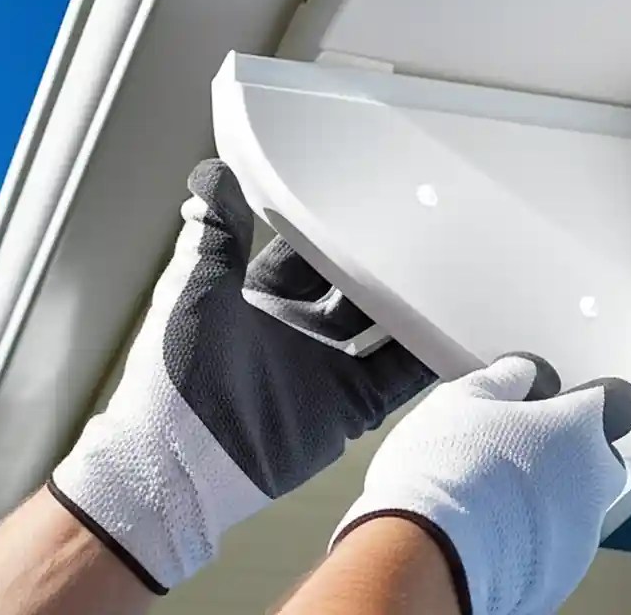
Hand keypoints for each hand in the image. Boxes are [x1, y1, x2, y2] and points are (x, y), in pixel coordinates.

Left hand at [49, 159, 434, 592]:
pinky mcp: (349, 408)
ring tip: (456, 272)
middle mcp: (298, 330)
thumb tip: (213, 169)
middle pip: (355, 285)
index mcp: (260, 297)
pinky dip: (429, 357)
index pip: (309, 249)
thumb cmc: (173, 373)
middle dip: (386, 261)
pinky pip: (400, 377)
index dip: (336, 224)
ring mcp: (326, 369)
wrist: (179, 460)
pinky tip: (458, 332)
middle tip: (428, 228)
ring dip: (415, 304)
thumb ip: (216, 231)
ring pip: (386, 327)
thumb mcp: (195, 285)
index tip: (370, 195)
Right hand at [331, 355, 630, 614]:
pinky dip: (530, 539)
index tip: (581, 399)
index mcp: (579, 429)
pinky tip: (488, 533)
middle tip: (518, 448)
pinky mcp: (559, 580)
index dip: (602, 395)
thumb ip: (503, 380)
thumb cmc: (447, 469)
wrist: (425, 555)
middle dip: (568, 453)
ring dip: (546, 499)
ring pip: (574, 507)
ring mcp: (580, 537)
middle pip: (597, 460)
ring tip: (490, 496)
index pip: (619, 399)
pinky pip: (551, 548)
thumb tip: (522, 374)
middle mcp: (594, 484)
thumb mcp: (463, 398)